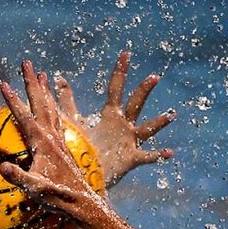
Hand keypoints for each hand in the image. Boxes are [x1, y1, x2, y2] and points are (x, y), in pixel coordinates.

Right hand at [0, 60, 107, 223]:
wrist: (82, 205)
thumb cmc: (57, 199)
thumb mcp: (36, 189)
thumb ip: (19, 178)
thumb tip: (2, 167)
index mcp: (43, 144)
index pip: (24, 117)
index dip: (13, 100)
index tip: (3, 83)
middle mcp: (52, 138)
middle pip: (40, 103)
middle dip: (32, 82)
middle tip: (26, 62)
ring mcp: (60, 142)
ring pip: (51, 108)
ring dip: (45, 90)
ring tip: (43, 73)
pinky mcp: (65, 148)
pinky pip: (59, 120)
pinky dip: (55, 107)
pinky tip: (53, 105)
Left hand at [55, 52, 174, 187]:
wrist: (83, 174)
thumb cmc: (82, 146)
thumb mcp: (74, 121)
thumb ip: (66, 101)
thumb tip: (57, 78)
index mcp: (110, 115)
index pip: (116, 88)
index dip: (120, 72)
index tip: (126, 54)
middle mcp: (123, 126)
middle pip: (135, 103)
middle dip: (144, 90)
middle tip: (154, 77)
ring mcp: (129, 142)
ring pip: (147, 129)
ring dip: (159, 122)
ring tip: (171, 116)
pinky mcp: (131, 159)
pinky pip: (148, 156)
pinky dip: (159, 155)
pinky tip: (169, 152)